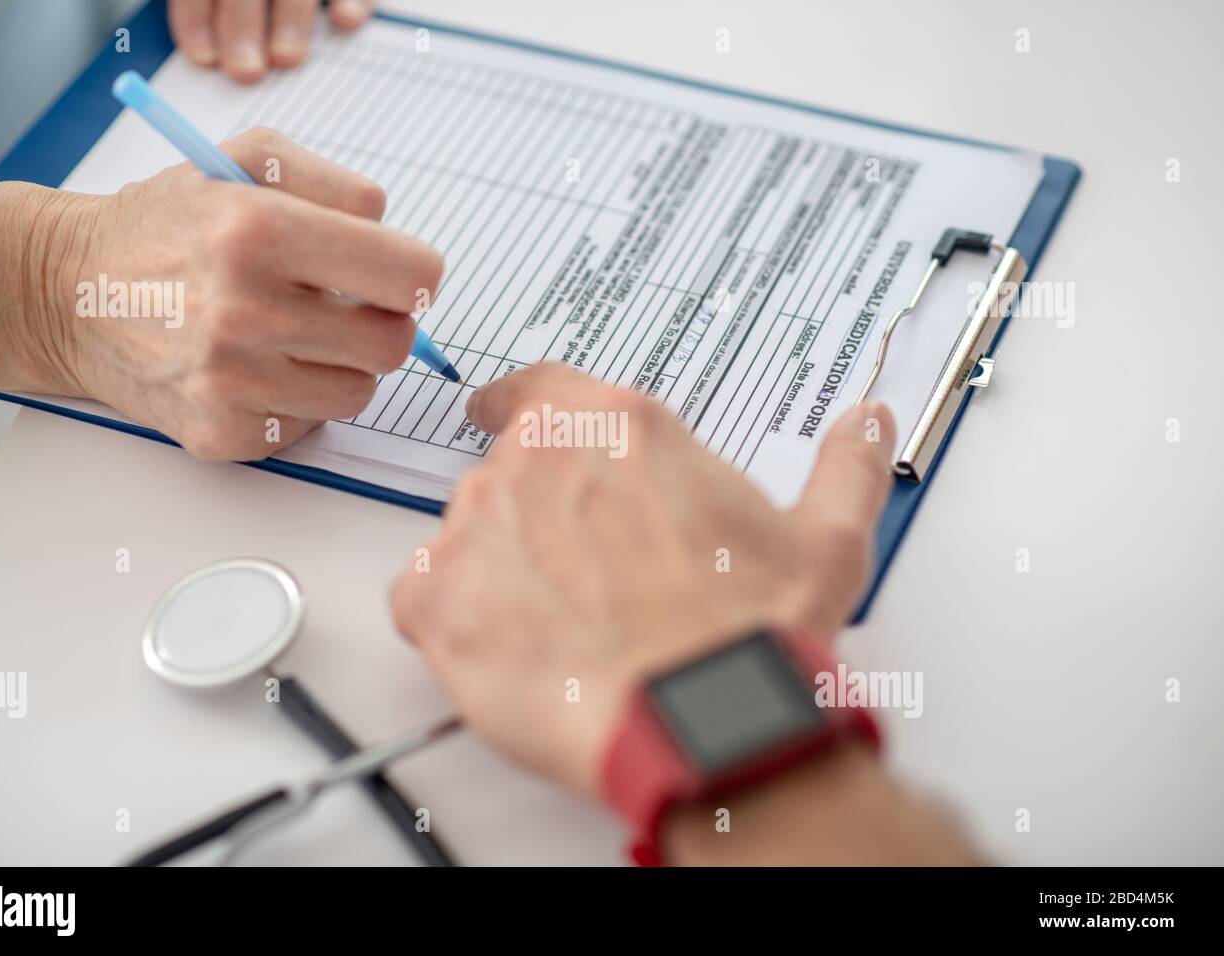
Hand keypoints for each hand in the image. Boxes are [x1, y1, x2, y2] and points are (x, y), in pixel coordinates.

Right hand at [0, 127, 441, 459]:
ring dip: (341, 363)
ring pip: (360, 391)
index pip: (410, 276)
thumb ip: (339, 186)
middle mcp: (244, 311)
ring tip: (291, 332)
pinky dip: (298, 397)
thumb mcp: (247, 159)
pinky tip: (256, 366)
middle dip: (381, 322)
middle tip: (342, 304)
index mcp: (259, 231)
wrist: (69, 292)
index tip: (396, 274)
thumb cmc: (169, 223)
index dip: (414, 275)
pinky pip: (311, 424)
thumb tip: (398, 244)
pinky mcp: (223, 434)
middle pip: (394, 344)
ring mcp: (231, 382)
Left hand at [169, 0, 373, 82]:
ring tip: (286, 58)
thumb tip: (211, 57)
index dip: (196, 16)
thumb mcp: (234, 0)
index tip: (204, 57)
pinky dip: (354, 1)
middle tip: (245, 72)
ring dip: (291, 20)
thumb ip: (220, 10)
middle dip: (242, 27)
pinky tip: (344, 21)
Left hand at [391, 363, 895, 797]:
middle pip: (508, 474)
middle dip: (535, 521)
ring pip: (466, 536)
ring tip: (562, 627)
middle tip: (583, 579)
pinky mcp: (437, 597)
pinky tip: (515, 650)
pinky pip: (421, 597)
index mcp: (620, 428)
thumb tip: (865, 426)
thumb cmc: (752, 634)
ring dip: (499, 571)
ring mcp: (479, 523)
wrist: (702, 718)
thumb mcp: (825, 539)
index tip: (496, 412)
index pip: (538, 388)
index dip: (516, 403)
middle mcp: (539, 459)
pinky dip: (452, 620)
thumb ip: (844, 468)